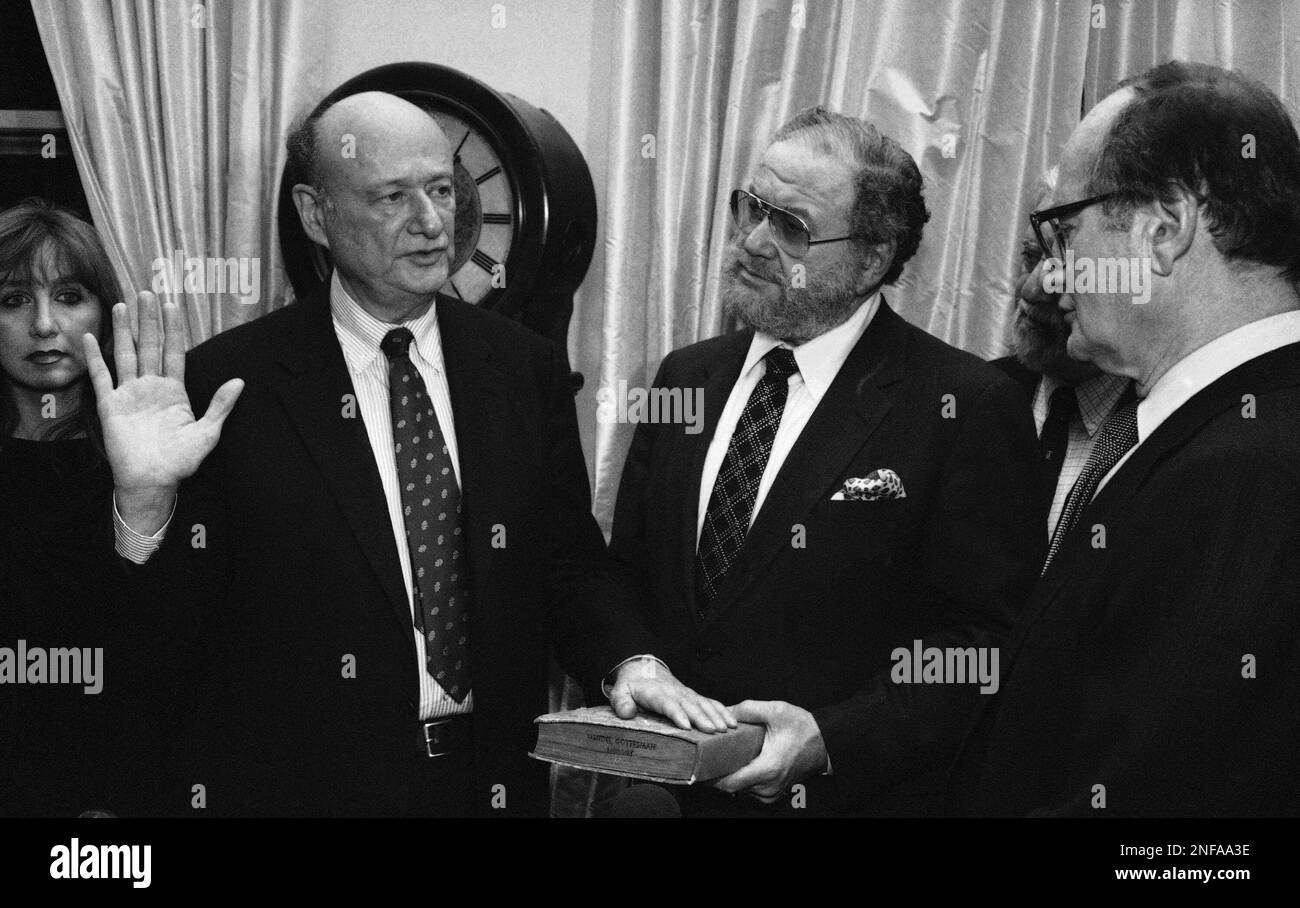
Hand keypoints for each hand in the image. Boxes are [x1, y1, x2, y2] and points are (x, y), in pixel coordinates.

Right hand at [84, 292, 242, 530]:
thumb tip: (240, 381)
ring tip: (122, 305)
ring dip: (123, 330)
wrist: (153, 481)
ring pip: (126, 354)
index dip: (174, 329)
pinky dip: (95, 358)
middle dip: (149, 320)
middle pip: (150, 346)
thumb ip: (220, 405)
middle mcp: (151, 387)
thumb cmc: (181, 461)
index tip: (172, 305)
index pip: (175, 352)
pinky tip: (89, 338)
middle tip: (147, 293)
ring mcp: (129, 394)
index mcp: (174, 391)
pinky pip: (101, 377)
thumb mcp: (208, 433)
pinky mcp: (110, 405)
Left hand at [609, 657, 736, 732]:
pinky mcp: (694, 696)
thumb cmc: (632, 685)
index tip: (686, 725)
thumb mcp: (620, 692)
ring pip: (703, 703)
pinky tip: (732, 721)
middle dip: (702, 717)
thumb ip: (621, 702)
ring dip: (715, 715)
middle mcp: (674, 692)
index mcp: (656, 692)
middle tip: (713, 730)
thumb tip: (627, 712)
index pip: (667, 703)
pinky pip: (710, 702)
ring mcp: (686, 694)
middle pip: (689, 705)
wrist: (643, 669)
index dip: (677, 714)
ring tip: (726, 728)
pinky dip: (722, 710)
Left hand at [711, 700, 826, 802]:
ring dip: (729, 777)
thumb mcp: (776, 711)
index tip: (697, 765)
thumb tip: (723, 712)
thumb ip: (747, 709)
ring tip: (718, 759)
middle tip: (703, 757)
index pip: (729, 783)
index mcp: (767, 769)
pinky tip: (736, 764)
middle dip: (716, 774)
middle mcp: (769, 786)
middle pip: (731, 788)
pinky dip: (741, 780)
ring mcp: (772, 793)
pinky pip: (750, 791)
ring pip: (740, 791)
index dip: (710, 776)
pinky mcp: (774, 793)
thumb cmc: (803, 728)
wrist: (826, 742)